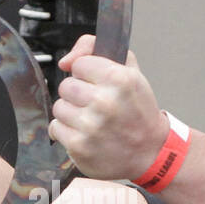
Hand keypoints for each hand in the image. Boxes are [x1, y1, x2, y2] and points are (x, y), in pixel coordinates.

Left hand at [52, 35, 167, 180]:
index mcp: (119, 79)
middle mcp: (104, 101)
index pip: (79, 64)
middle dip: (78, 94)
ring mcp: (90, 125)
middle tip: (95, 105)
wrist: (149, 153)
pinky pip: (55, 128)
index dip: (87, 74)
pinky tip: (85, 134)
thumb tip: (66, 61)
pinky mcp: (79, 145)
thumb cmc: (138, 112)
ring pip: (59, 107)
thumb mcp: (130, 72)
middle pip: (66, 85)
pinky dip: (67, 132)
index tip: (99, 85)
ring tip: (91, 120)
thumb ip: (97, 50)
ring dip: (71, 113)